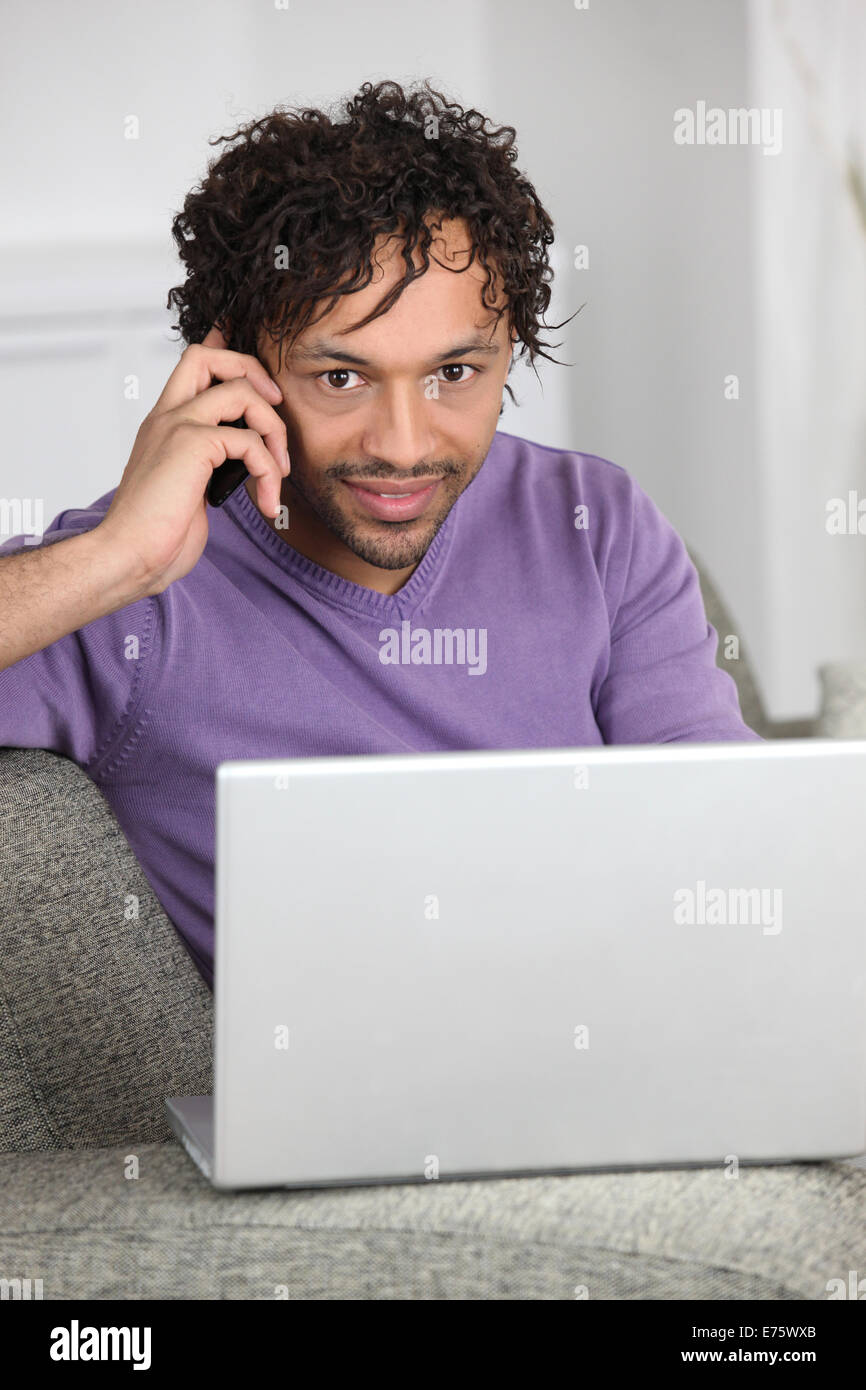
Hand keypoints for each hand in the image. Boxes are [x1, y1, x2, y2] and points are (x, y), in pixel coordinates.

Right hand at [97, 325, 288, 594]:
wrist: (129, 556)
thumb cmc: (156, 535)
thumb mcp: (188, 490)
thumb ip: (209, 466)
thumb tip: (243, 461)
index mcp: (163, 426)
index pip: (192, 368)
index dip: (226, 357)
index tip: (259, 379)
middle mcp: (167, 418)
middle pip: (209, 356)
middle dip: (253, 373)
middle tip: (275, 409)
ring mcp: (177, 427)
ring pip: (240, 390)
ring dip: (274, 429)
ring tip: (279, 473)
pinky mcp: (193, 445)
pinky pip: (251, 440)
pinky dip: (269, 471)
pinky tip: (267, 501)